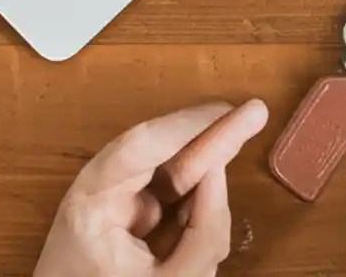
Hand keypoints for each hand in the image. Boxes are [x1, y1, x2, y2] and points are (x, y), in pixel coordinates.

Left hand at [35, 100, 268, 276]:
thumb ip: (204, 234)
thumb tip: (219, 176)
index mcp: (91, 208)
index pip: (138, 148)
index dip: (186, 126)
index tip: (229, 111)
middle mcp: (95, 193)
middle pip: (153, 149)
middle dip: (205, 131)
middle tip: (254, 113)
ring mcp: (107, 201)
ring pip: (162, 165)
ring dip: (203, 152)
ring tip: (244, 126)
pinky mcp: (120, 213)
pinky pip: (163, 188)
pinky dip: (194, 180)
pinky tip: (218, 166)